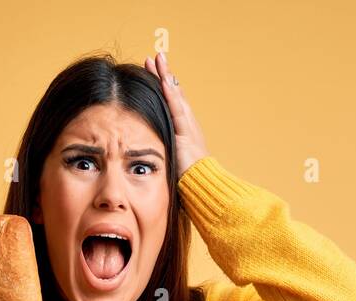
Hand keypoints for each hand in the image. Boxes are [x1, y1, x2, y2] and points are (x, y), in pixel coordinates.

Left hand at [144, 51, 208, 179]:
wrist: (204, 187)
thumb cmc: (189, 182)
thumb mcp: (174, 165)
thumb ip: (165, 156)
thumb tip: (151, 159)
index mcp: (185, 131)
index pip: (173, 104)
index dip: (164, 87)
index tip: (154, 73)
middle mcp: (188, 124)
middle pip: (174, 94)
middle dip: (163, 75)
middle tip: (154, 58)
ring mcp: (188, 126)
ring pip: (175, 95)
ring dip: (165, 76)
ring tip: (157, 59)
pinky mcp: (185, 131)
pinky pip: (177, 108)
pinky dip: (171, 93)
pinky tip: (164, 79)